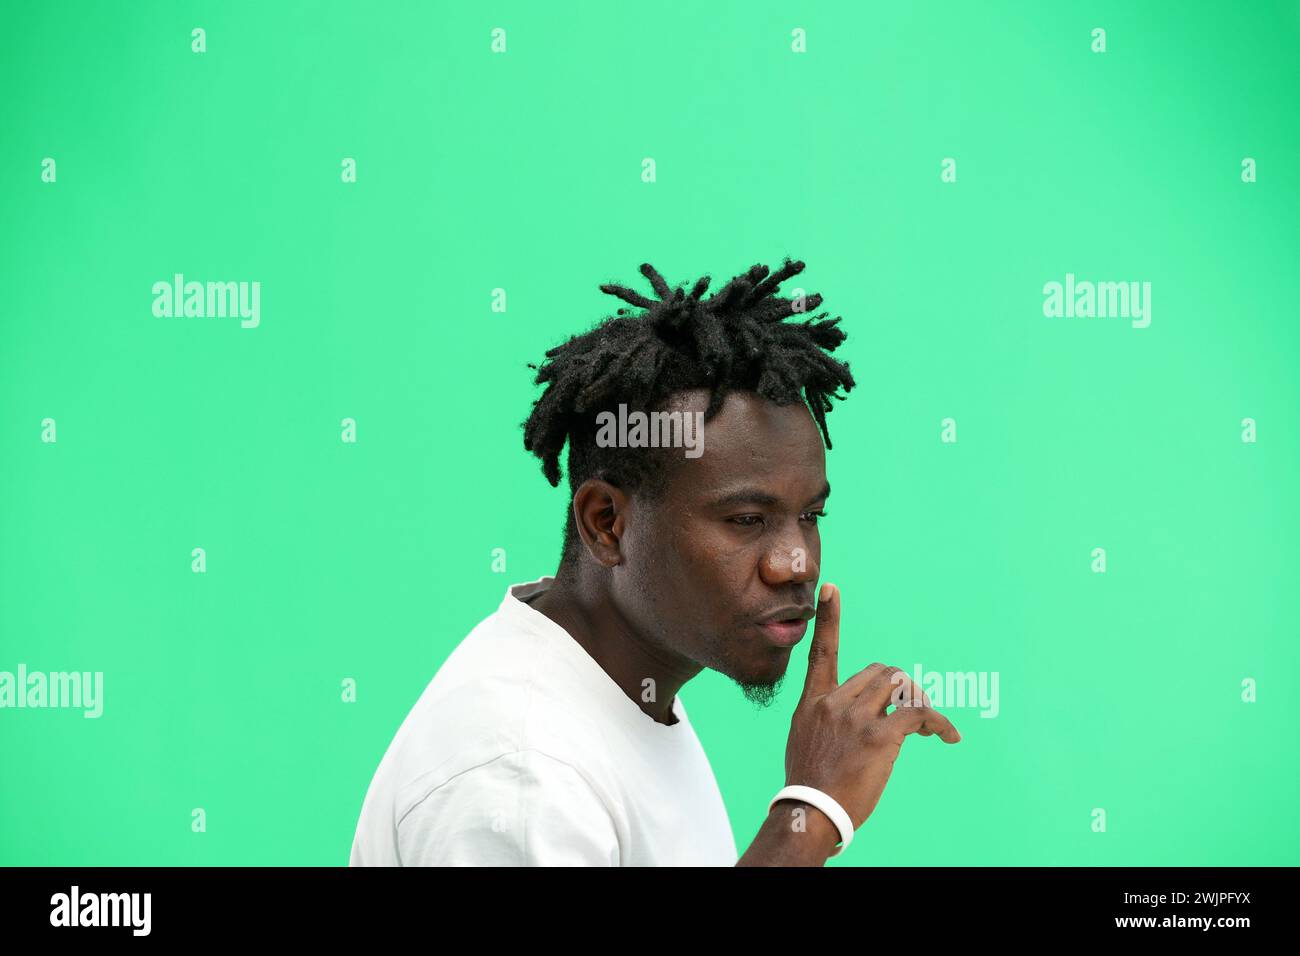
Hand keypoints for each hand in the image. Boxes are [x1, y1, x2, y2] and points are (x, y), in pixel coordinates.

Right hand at [780, 583, 960, 832]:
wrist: (810, 812)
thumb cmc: (811, 783)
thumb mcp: (807, 740)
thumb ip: (829, 718)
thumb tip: (860, 716)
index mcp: (814, 701)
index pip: (821, 651)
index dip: (828, 619)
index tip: (832, 588)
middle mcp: (834, 702)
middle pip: (881, 672)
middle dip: (904, 689)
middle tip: (915, 715)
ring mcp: (856, 718)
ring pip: (901, 687)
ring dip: (920, 702)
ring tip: (927, 729)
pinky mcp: (878, 737)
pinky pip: (919, 715)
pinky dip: (939, 723)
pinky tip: (947, 737)